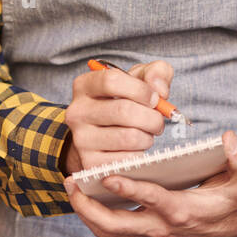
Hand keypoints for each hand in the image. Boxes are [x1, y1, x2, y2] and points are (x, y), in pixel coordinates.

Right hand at [62, 60, 174, 175]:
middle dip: (152, 117)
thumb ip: (156, 73)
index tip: (154, 98)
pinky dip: (139, 154)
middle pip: (124, 111)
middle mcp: (77, 112)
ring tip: (146, 134)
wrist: (99, 137)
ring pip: (129, 137)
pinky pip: (127, 159)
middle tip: (157, 121)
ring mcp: (81, 139)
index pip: (112, 81)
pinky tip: (135, 148)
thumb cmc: (122, 104)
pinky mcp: (90, 163)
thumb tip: (160, 90)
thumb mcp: (137, 81)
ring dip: (148, 137)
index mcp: (84, 86)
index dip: (141, 89)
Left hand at [64, 129, 236, 236]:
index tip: (109, 177)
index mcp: (182, 211)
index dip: (130, 191)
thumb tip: (229, 138)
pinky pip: (112, 227)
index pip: (152, 201)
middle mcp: (160, 224)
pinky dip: (94, 214)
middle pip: (116, 225)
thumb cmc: (235, 200)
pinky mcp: (144, 228)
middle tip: (71, 183)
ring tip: (70, 186)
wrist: (234, 227)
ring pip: (108, 230)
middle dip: (89, 207)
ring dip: (85, 211)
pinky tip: (83, 193)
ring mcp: (149, 229)